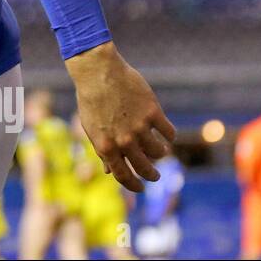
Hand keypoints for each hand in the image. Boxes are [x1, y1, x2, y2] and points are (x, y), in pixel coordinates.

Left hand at [65, 40, 174, 192]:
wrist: (98, 72)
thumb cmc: (91, 100)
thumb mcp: (91, 128)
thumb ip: (102, 151)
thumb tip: (110, 172)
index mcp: (106, 146)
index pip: (123, 176)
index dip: (134, 186)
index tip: (141, 188)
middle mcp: (124, 140)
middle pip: (145, 168)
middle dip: (152, 175)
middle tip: (155, 175)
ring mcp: (139, 126)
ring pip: (160, 152)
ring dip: (161, 153)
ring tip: (160, 149)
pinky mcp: (153, 112)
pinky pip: (168, 132)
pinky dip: (169, 135)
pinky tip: (166, 133)